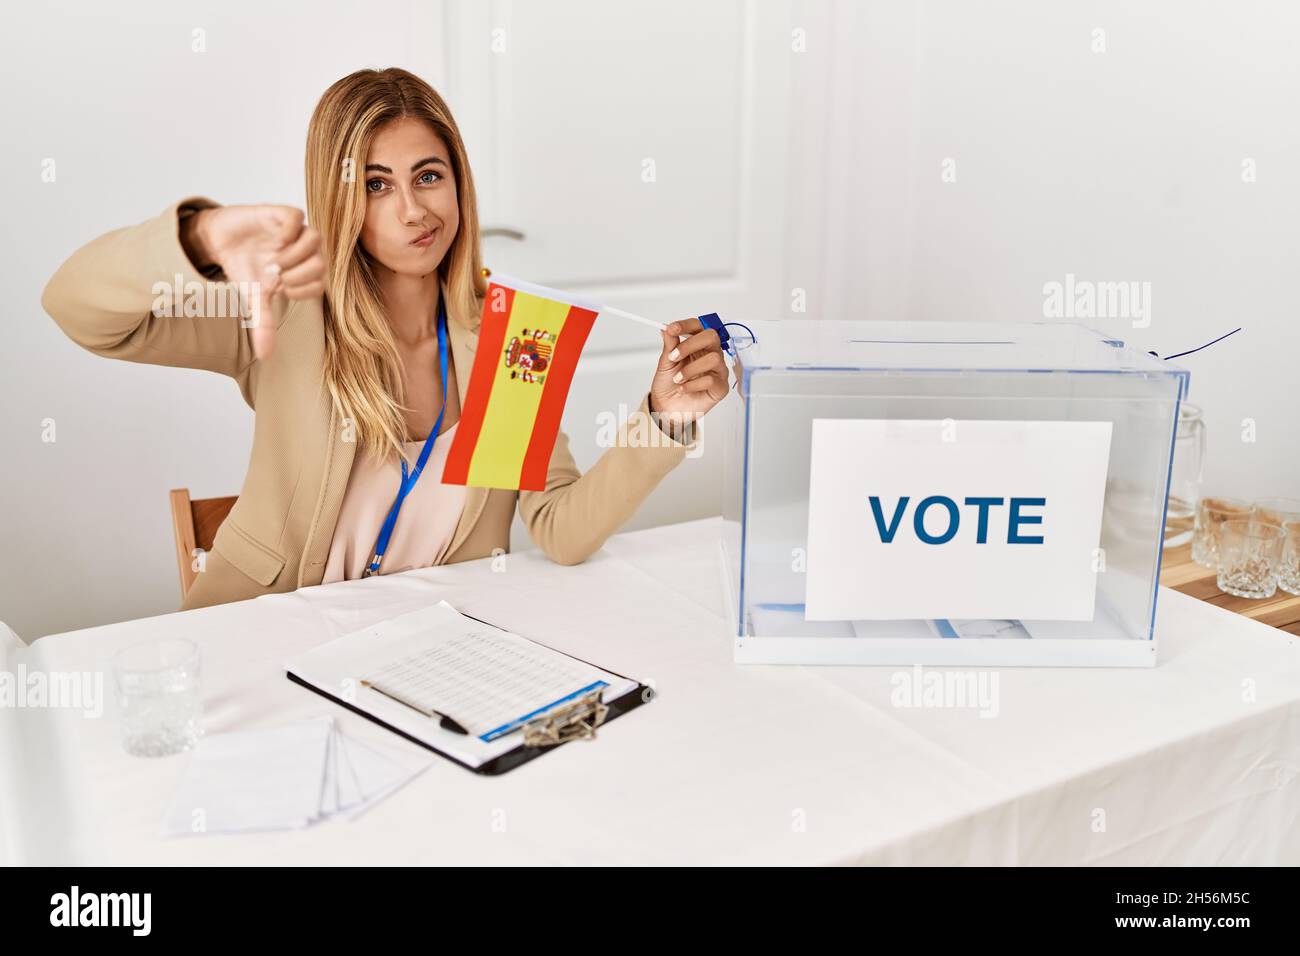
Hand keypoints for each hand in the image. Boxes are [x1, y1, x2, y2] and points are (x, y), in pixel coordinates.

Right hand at [185, 205, 324, 360]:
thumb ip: (264, 323)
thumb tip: (264, 356)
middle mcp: (305, 250)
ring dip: (294, 256)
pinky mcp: (280, 213)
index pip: (322, 282)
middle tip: (274, 276)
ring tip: (273, 261)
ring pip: (315, 238)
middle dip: (298, 275)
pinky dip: (288, 232)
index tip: (281, 291)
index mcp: (305, 270)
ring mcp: (294, 230)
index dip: (304, 290)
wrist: (221, 242)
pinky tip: (273, 242)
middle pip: (322, 262)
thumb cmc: (245, 268)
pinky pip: (296, 217)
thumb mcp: (255, 298)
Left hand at [648, 317, 729, 430]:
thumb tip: (667, 328)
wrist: (667, 408)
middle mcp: (710, 354)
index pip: (698, 326)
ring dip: (691, 368)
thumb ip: (669, 344)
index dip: (686, 325)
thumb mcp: (666, 362)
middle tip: (674, 356)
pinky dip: (693, 384)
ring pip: (713, 358)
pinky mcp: (720, 387)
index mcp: (698, 345)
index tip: (671, 329)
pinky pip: (712, 380)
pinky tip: (684, 389)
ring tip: (678, 379)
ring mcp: (717, 370)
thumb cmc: (668, 384)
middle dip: (690, 344)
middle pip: (712, 336)